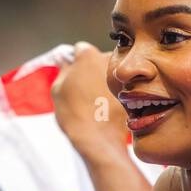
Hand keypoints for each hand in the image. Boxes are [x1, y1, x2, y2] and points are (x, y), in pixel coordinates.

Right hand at [51, 42, 128, 156]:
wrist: (98, 140)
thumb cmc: (74, 113)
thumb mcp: (58, 89)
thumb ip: (63, 69)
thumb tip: (64, 60)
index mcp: (88, 54)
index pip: (80, 50)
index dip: (75, 62)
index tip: (74, 74)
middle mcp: (109, 60)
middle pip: (98, 60)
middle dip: (93, 71)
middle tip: (86, 90)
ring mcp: (123, 76)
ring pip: (111, 75)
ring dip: (105, 83)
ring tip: (97, 102)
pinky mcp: (132, 93)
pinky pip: (121, 90)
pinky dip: (115, 96)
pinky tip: (107, 109)